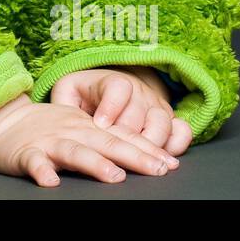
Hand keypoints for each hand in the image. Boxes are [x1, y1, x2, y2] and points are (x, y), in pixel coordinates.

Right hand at [0, 95, 178, 185]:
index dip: (147, 150)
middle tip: (158, 170)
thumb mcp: (80, 127)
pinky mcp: (25, 154)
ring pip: (74, 152)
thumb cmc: (48, 128)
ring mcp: (48, 142)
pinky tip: (51, 183)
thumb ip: (110, 139)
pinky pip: (34, 163)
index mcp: (88, 126)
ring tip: (114, 176)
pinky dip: (42, 171)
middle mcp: (72, 131)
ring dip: (94, 164)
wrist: (3, 122)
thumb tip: (151, 158)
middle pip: (106, 143)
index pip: (122, 137)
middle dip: (134, 156)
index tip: (171, 164)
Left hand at [49, 66, 192, 156]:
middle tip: (117, 151)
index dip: (111, 106)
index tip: (99, 124)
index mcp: (112, 81)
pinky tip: (166, 157)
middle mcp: (139, 91)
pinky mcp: (169, 121)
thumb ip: (63, 102)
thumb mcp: (69, 91)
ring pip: (162, 122)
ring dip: (151, 142)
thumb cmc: (84, 95)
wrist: (111, 90)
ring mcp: (156, 106)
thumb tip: (57, 117)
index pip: (118, 87)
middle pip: (139, 111)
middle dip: (128, 133)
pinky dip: (177, 144)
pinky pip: (182, 131)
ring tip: (140, 160)